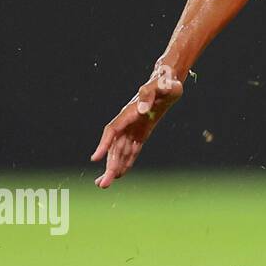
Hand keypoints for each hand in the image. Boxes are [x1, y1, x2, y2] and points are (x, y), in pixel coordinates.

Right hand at [89, 64, 184, 188]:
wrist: (170, 81)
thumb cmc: (166, 82)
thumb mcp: (163, 85)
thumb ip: (149, 94)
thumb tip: (141, 109)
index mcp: (130, 111)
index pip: (113, 129)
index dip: (104, 143)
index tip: (95, 158)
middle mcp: (128, 121)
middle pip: (115, 146)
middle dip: (109, 165)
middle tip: (102, 183)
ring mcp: (134, 128)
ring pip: (121, 151)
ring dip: (114, 167)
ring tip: (105, 184)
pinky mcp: (142, 132)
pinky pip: (132, 150)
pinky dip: (127, 161)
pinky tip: (121, 173)